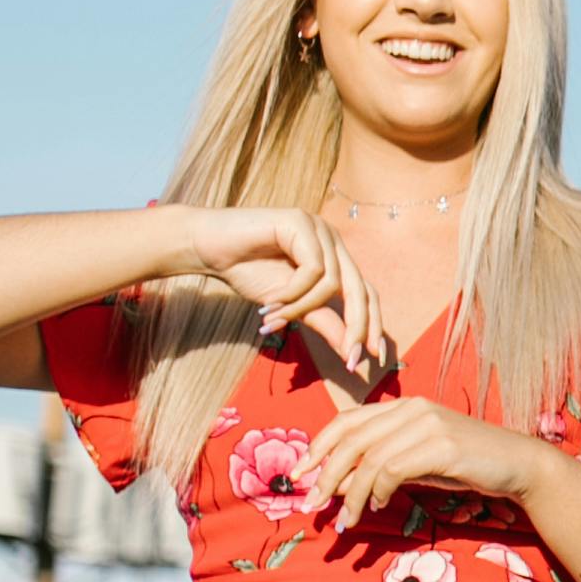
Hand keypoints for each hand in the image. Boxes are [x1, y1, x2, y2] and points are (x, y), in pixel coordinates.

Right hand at [168, 205, 383, 378]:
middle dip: (357, 326)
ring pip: (331, 283)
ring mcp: (319, 229)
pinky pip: (312, 270)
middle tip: (350, 357)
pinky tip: (269, 300)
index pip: (366, 293)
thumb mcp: (292, 307)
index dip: (372, 325)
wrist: (208, 247)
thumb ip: (323, 322)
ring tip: (273, 318)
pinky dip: (292, 293)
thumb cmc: (248, 272)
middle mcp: (332, 241)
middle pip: (360, 289)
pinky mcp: (301, 222)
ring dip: (301, 308)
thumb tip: (350, 353)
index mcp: (335, 258)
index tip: (372, 358)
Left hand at [299, 393, 546, 528]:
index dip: (319, 446)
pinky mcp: (442, 445)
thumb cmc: (468, 465)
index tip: (301, 474)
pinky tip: (381, 507)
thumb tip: (338, 486)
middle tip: (313, 504)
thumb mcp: (417, 463)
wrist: (519, 465)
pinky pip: (393, 470)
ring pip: (369, 459)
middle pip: (351, 440)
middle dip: (326, 474)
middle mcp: (412, 408)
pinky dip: (379, 491)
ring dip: (352, 495)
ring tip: (347, 521)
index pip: (347, 420)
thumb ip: (381, 467)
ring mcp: (427, 424)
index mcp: (403, 406)